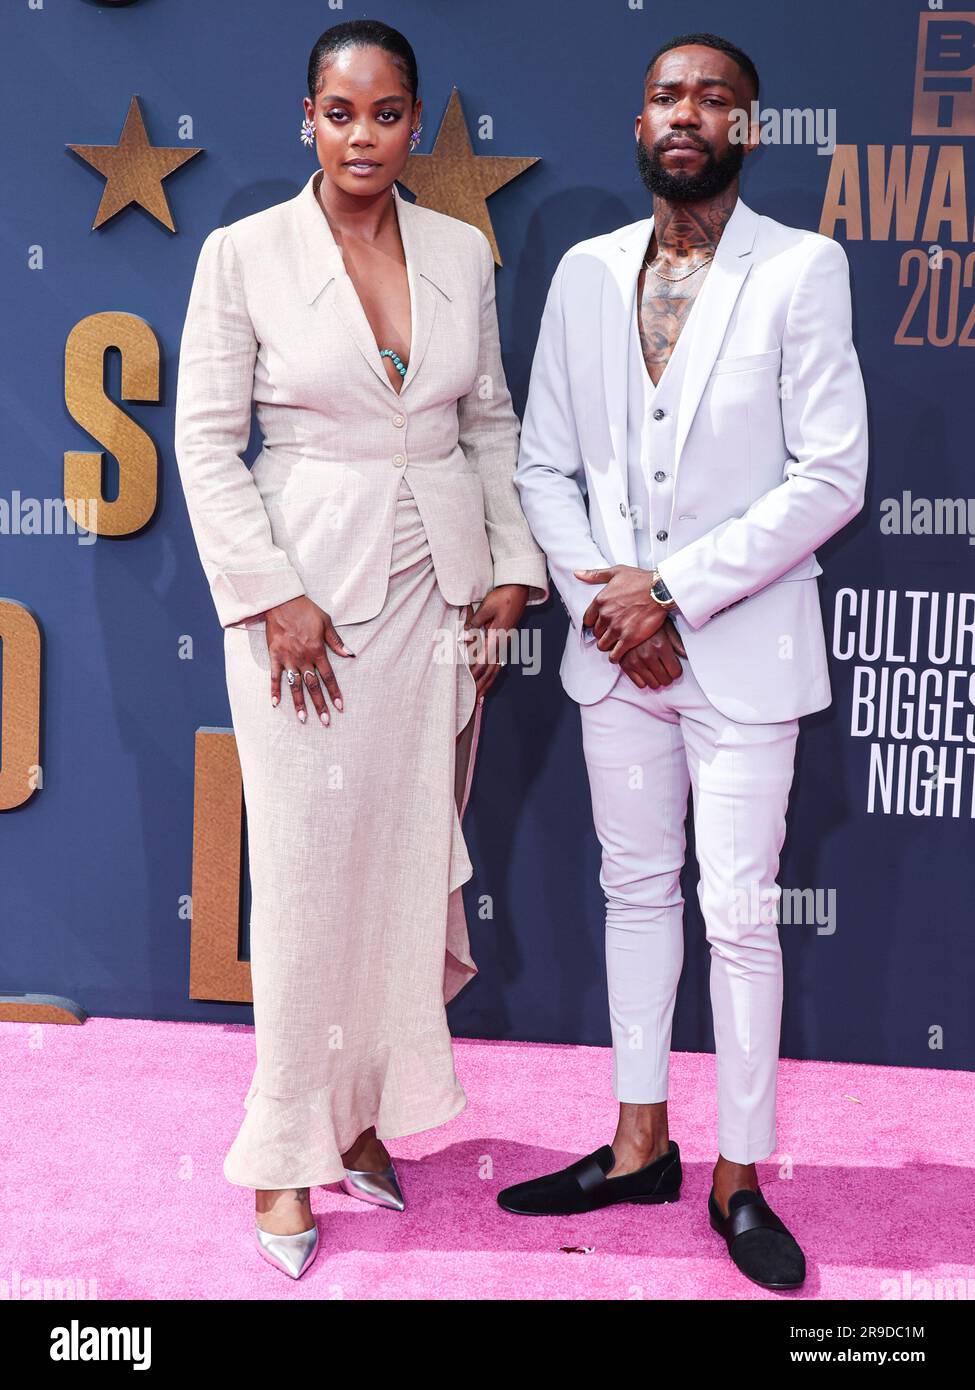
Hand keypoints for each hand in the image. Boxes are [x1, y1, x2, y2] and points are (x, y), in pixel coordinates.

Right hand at [264, 594, 354, 724]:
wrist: (282, 602)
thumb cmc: (306, 610)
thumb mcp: (326, 623)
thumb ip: (337, 642)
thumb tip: (350, 654)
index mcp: (318, 651)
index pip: (329, 677)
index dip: (335, 693)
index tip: (340, 707)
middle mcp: (304, 658)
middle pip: (313, 686)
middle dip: (320, 705)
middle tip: (325, 721)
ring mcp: (288, 658)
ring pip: (295, 686)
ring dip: (300, 703)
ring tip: (304, 719)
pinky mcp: (275, 656)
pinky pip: (274, 677)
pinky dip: (274, 690)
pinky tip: (276, 704)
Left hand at [463, 583, 528, 698]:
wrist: (519, 589)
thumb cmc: (503, 596)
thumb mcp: (486, 607)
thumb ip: (475, 623)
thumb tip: (464, 637)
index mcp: (498, 636)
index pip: (485, 659)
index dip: (476, 673)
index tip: (468, 684)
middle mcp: (503, 643)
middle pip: (492, 669)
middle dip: (482, 684)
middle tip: (474, 699)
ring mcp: (506, 642)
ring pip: (497, 667)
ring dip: (489, 682)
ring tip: (481, 695)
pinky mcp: (505, 640)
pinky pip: (499, 661)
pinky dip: (493, 673)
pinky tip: (490, 678)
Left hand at [574, 565, 668, 662]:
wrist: (661, 590)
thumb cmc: (641, 580)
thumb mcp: (616, 572)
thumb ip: (595, 575)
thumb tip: (577, 574)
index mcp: (600, 601)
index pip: (588, 620)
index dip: (594, 624)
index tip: (602, 624)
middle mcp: (606, 615)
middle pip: (596, 633)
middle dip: (603, 634)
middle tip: (612, 633)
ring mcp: (617, 628)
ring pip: (603, 645)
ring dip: (608, 645)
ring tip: (616, 643)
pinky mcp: (629, 639)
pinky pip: (615, 655)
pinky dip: (615, 656)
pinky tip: (620, 653)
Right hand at [619, 617, 686, 689]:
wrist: (625, 615)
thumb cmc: (648, 619)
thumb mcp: (666, 626)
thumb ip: (677, 642)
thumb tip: (685, 655)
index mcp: (660, 645)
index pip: (675, 672)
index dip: (676, 671)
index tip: (674, 668)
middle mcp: (648, 655)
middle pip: (665, 680)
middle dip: (668, 677)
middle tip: (666, 670)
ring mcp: (635, 661)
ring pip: (654, 684)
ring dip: (657, 680)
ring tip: (657, 672)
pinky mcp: (625, 664)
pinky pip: (640, 684)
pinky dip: (644, 680)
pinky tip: (646, 672)